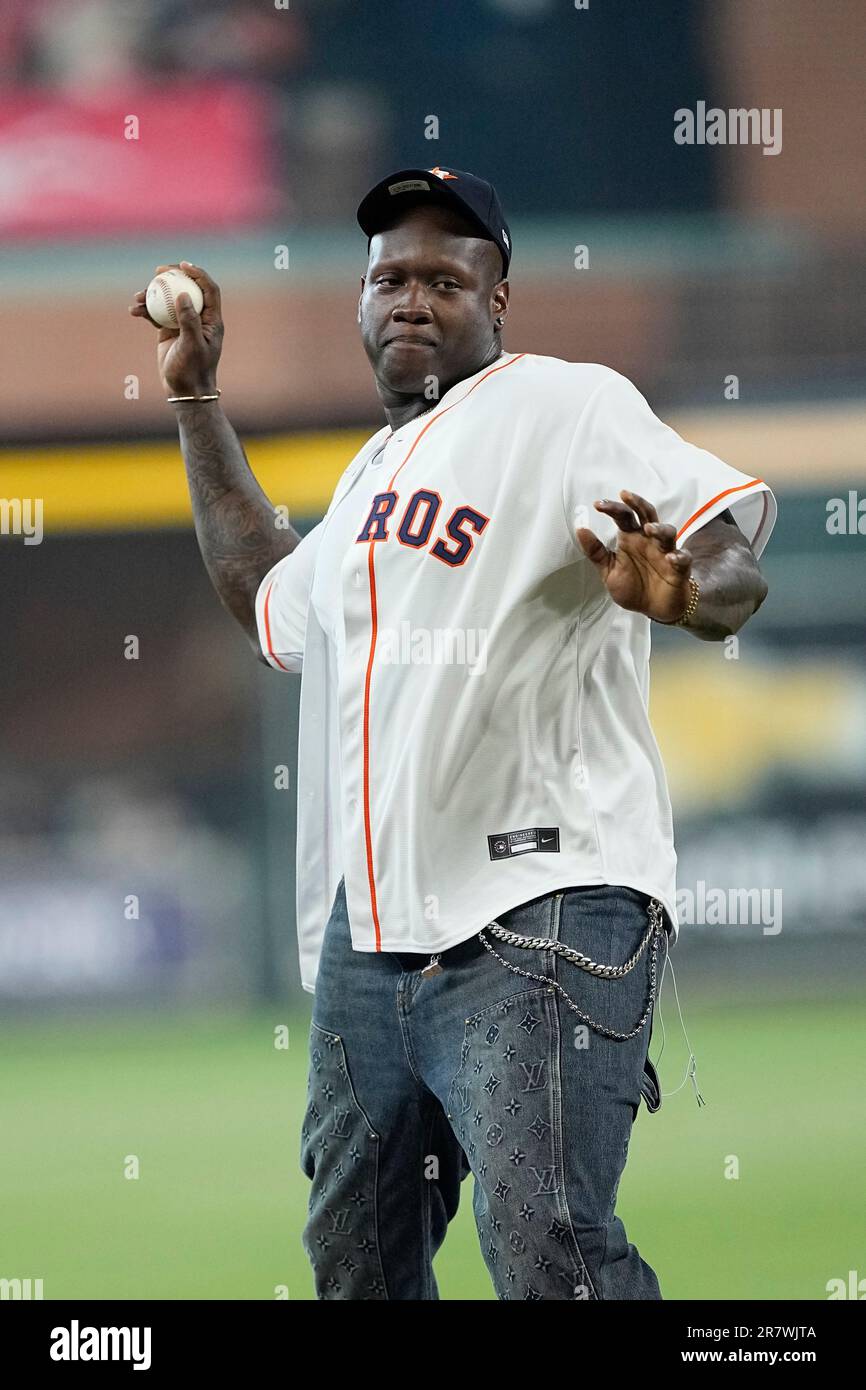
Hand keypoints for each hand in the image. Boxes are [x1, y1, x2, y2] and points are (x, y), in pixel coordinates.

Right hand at [128, 260, 223, 398]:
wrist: (184, 391)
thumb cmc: (193, 370)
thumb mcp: (192, 346)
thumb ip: (189, 320)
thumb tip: (183, 294)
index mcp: (211, 320)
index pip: (208, 289)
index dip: (198, 273)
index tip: (182, 265)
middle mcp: (198, 318)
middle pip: (187, 288)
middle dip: (172, 276)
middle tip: (157, 271)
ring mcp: (182, 323)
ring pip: (168, 300)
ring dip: (152, 295)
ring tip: (137, 297)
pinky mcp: (168, 331)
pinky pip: (156, 314)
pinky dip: (145, 310)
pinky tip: (134, 311)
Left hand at [576, 490, 691, 622]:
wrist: (654, 609)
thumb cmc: (633, 587)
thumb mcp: (608, 571)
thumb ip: (596, 552)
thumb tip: (580, 529)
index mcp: (631, 538)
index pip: (623, 516)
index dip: (612, 508)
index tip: (597, 505)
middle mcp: (649, 540)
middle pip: (647, 514)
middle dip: (637, 503)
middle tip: (625, 495)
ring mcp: (665, 552)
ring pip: (668, 532)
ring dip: (659, 528)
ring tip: (648, 528)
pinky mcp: (679, 568)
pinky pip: (683, 558)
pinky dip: (679, 557)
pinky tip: (671, 559)